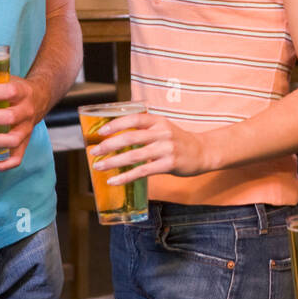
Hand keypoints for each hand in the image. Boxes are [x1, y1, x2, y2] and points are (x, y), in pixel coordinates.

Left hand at [0, 75, 48, 170]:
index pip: (10, 91)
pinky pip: (16, 158)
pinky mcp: (25, 143)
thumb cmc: (13, 90)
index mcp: (22, 92)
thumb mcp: (1, 80)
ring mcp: (26, 130)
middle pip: (10, 117)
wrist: (40, 98)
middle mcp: (27, 112)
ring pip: (13, 140)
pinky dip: (3, 164)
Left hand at [88, 111, 212, 182]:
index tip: (100, 132)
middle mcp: (162, 132)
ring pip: (134, 155)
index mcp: (158, 121)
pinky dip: (125, 176)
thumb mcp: (164, 128)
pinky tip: (114, 180)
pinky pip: (142, 171)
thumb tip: (117, 134)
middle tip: (94, 152)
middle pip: (130, 137)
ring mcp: (166, 148)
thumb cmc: (178, 141)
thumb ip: (145, 128)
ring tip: (99, 166)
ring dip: (113, 161)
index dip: (115, 124)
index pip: (133, 118)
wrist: (203, 152)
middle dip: (109, 145)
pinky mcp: (168, 164)